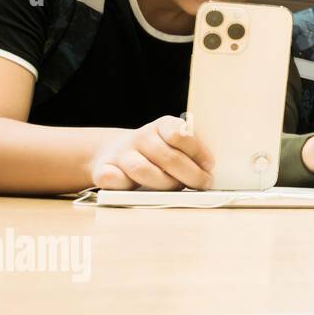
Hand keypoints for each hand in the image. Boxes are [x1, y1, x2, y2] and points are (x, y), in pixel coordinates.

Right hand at [90, 115, 214, 190]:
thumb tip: (208, 170)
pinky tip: (133, 189)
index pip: (180, 135)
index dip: (198, 152)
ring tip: (177, 188)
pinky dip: (122, 184)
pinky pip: (112, 178)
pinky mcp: (103, 170)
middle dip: (190, 175)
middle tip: (202, 184)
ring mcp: (121, 153)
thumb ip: (190, 153)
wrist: (115, 152)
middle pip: (168, 157)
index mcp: (162, 126)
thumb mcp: (176, 145)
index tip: (210, 166)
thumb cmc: (157, 153)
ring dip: (164, 184)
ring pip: (143, 170)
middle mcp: (141, 137)